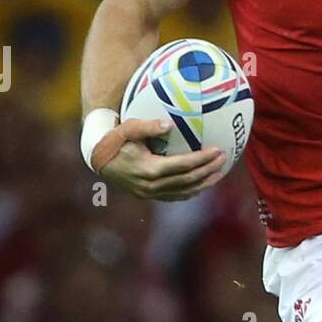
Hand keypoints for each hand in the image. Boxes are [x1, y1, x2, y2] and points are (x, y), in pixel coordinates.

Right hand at [91, 117, 226, 200]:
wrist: (98, 159)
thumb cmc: (115, 139)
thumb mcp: (129, 128)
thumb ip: (149, 127)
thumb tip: (170, 124)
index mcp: (149, 169)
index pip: (184, 165)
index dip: (202, 159)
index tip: (218, 150)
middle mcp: (151, 185)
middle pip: (188, 180)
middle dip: (208, 170)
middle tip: (223, 159)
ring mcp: (150, 193)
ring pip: (183, 191)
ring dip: (203, 183)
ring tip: (219, 173)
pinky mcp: (148, 196)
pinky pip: (174, 196)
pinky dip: (190, 191)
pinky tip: (201, 185)